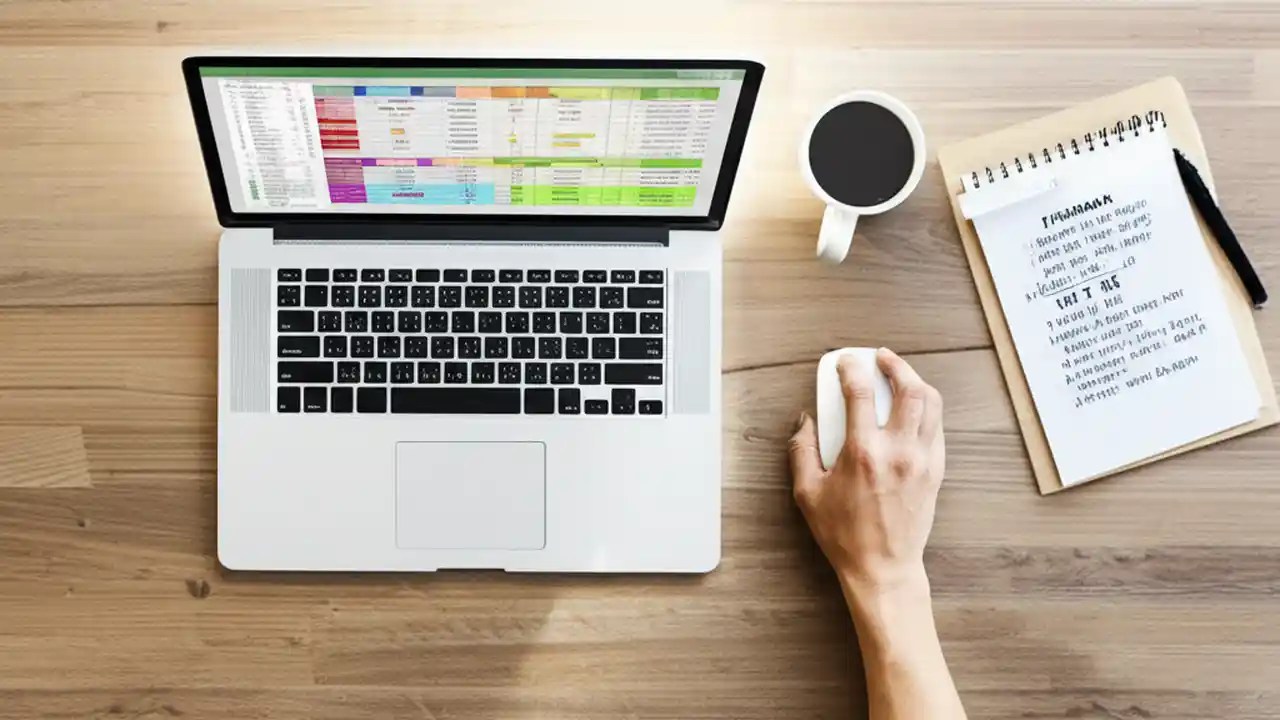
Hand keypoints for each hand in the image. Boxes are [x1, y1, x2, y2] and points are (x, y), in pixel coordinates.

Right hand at [789, 348, 945, 597]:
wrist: (883, 568)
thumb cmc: (843, 534)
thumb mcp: (807, 493)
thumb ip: (801, 451)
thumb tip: (805, 421)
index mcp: (863, 453)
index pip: (860, 393)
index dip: (851, 369)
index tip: (845, 362)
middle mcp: (898, 452)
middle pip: (909, 389)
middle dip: (895, 365)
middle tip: (881, 358)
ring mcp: (922, 461)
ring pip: (931, 404)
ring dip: (916, 382)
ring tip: (901, 376)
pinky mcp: (936, 472)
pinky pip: (937, 428)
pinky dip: (927, 409)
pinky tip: (913, 408)